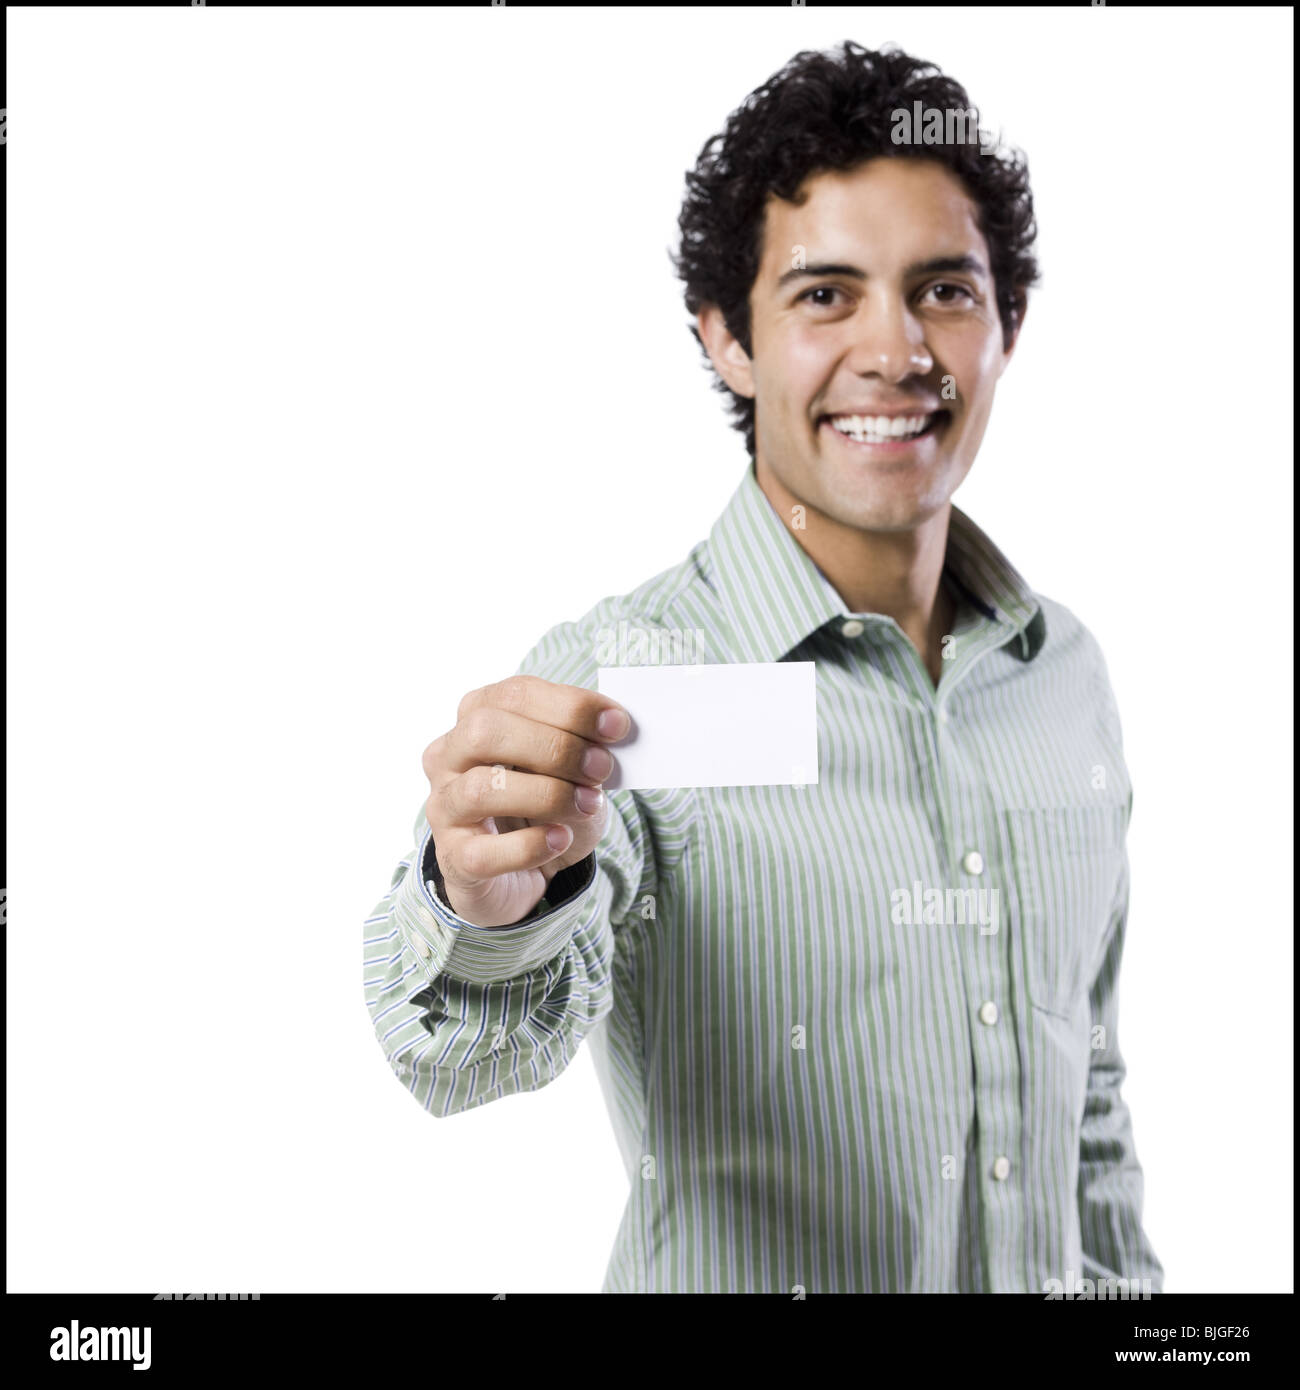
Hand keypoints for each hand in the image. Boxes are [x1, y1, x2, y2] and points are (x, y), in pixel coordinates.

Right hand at [421, 675, 629, 927]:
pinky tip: (561, 839)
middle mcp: (448, 757)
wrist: (523, 869)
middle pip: (486, 731)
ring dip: (547, 794)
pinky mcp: (455, 858)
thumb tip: (613, 726)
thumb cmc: (545, 806)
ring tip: (589, 803)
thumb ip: (582, 743)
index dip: (570, 707)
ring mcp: (445, 807)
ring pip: (482, 789)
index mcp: (475, 717)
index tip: (617, 725)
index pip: (514, 695)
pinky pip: (486, 851)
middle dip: (554, 746)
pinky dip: (530, 845)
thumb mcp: (568, 766)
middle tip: (601, 767)